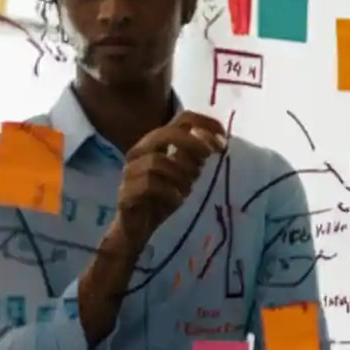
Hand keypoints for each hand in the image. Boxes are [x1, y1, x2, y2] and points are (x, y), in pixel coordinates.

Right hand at [115, 111, 226, 246]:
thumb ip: (195, 156)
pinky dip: (168, 191)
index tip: (223, 140)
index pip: (181, 119)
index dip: (205, 124)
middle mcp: (140, 152)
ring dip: (179, 174)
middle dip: (191, 143)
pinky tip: (176, 200)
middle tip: (209, 156)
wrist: (137, 229)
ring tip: (186, 189)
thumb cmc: (163, 198)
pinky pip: (149, 184)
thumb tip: (215, 140)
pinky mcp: (125, 193)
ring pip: (157, 161)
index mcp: (155, 142)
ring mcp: (130, 172)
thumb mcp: (185, 174)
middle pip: (165, 133)